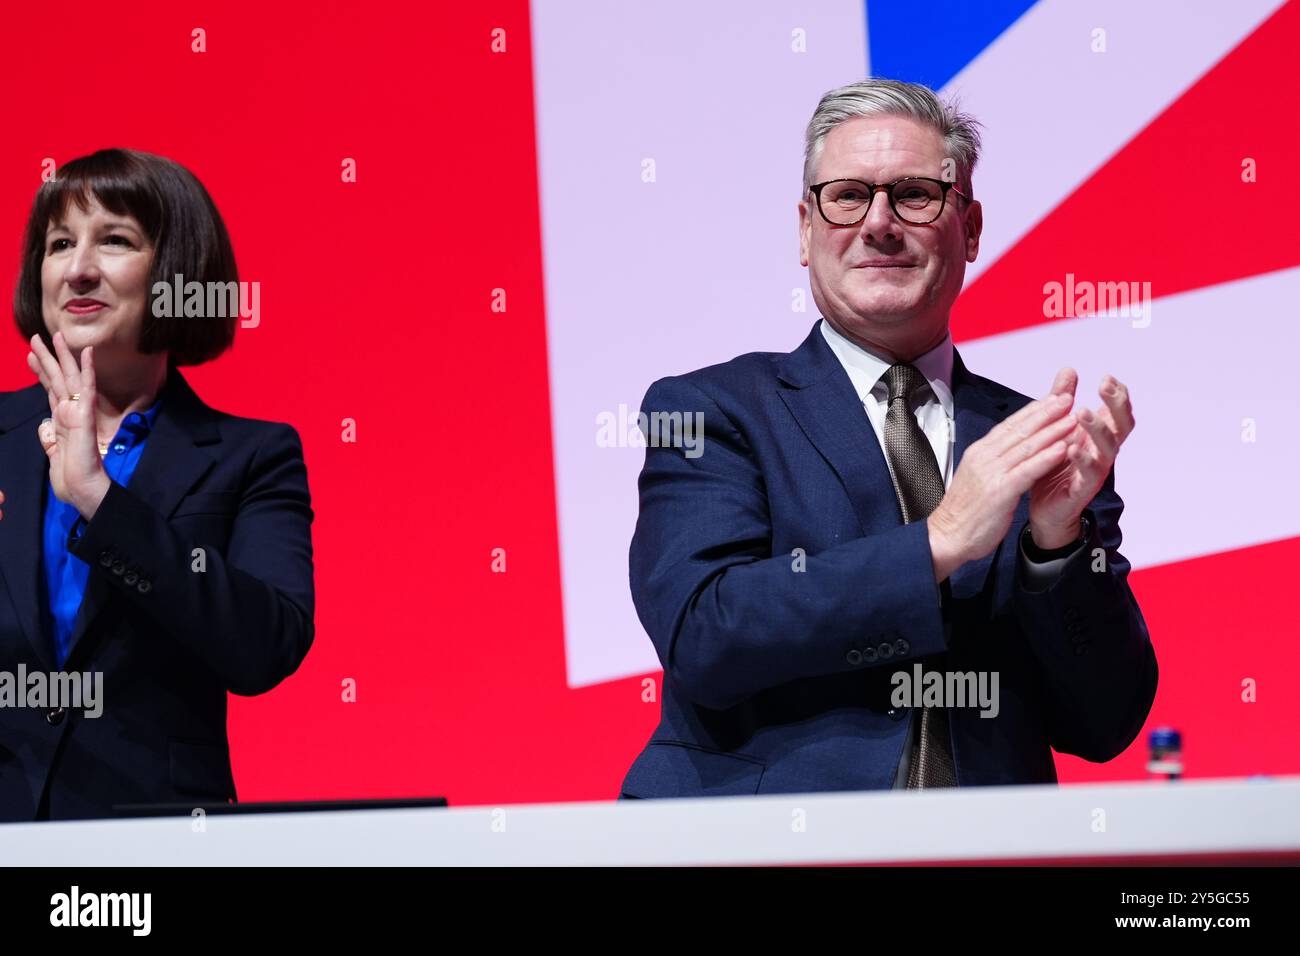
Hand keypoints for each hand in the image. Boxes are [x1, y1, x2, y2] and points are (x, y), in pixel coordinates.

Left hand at [26, 332, 110, 519]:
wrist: (83, 490)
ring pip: (69, 378)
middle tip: (37, 337)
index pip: (51, 391)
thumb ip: (49, 439)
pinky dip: (86, 370)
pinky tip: (86, 353)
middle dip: (47, 358)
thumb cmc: (71, 478)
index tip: (31, 357)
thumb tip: (44, 428)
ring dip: (62, 356)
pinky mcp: (85, 415)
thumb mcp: (53, 455)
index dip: (41, 373)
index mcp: (63, 421)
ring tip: (55, 336)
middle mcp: (70, 413)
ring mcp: (79, 412)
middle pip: (57, 379)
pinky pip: (86, 388)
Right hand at [928, 390, 1076, 580]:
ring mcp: (991, 473)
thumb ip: (994, 461)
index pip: (1010, 425)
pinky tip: (1063, 448)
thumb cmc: (965, 512)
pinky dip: (1046, 457)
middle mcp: (984, 457)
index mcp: (980, 452)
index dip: (1034, 410)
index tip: (1053, 398)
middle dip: (1046, 412)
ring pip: (1027, 446)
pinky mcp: (1000, 491)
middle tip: (1068, 397)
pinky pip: (1027, 470)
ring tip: (1073, 418)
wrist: (947, 536)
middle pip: (1020, 429)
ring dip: (1052, 430)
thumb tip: (1011, 449)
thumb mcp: (978, 478)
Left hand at [1028, 368, 1135, 547]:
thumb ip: (1063, 400)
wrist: (1046, 509)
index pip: (1117, 411)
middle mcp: (1102, 451)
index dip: (1118, 395)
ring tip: (1083, 413)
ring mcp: (1096, 470)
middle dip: (1116, 405)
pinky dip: (1082, 460)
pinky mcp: (1083, 489)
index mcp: (1098, 435)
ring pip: (1107, 448)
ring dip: (1097, 429)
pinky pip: (1088, 474)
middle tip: (1104, 386)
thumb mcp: (1057, 427)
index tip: (1108, 377)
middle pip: (1121, 425)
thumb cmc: (1055, 464)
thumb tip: (1069, 370)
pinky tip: (1071, 448)